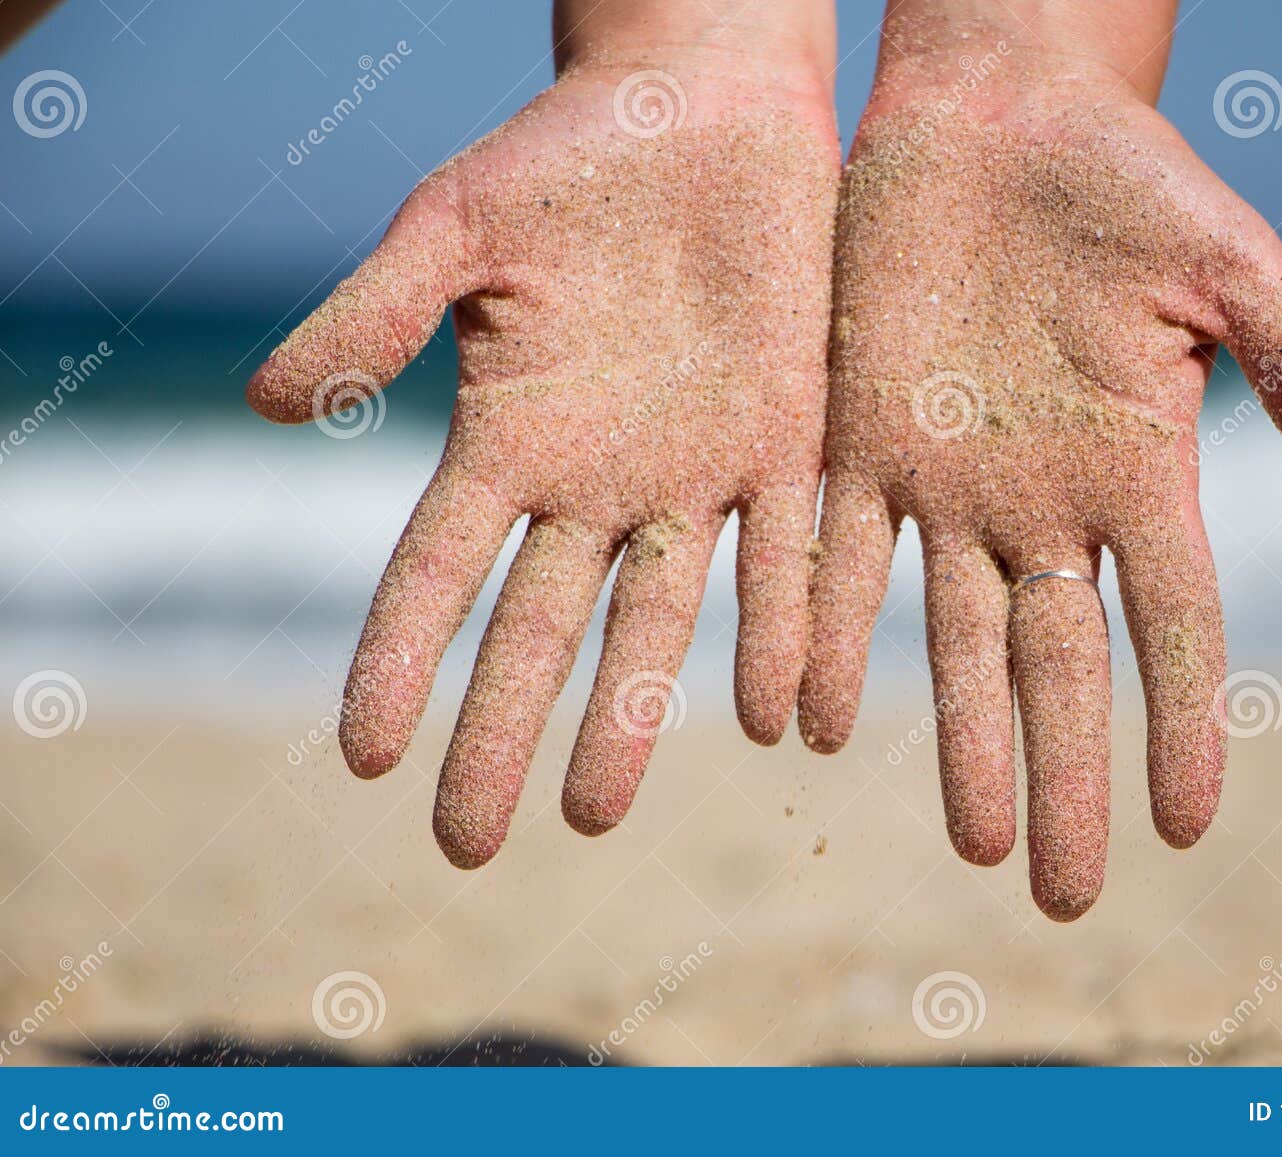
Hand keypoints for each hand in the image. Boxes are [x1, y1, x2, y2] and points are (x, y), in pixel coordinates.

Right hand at [248, 11, 837, 868]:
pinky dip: (784, 633)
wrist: (704, 109)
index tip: (358, 757)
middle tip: (469, 844)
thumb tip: (263, 401)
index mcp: (508, 437)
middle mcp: (596, 480)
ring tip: (596, 813)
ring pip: (660, 619)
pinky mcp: (786, 442)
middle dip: (501, 733)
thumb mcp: (455, 227)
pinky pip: (786, 556)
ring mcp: (693, 471)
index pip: (436, 574)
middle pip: (539, 629)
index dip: (396, 661)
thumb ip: (372, 313)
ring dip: (633, 717)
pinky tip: (783, 718)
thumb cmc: (566, 155)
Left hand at [799, 20, 1281, 920]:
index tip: (1187, 827)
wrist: (992, 116)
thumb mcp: (1228, 267)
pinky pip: (833, 560)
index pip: (1173, 627)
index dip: (1181, 728)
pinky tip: (805, 721)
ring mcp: (947, 483)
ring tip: (971, 839)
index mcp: (1139, 469)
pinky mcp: (858, 445)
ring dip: (957, 740)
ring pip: (953, 640)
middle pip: (1060, 668)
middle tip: (1064, 894)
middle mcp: (1044, 502)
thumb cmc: (1126, 179)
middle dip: (1062, 779)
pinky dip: (820, 637)